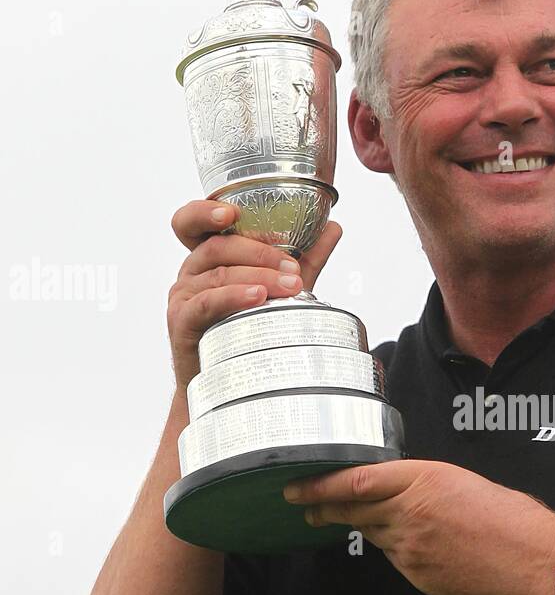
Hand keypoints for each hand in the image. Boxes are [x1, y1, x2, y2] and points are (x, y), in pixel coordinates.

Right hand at [167, 199, 343, 390]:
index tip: (232, 212)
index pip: (192, 222)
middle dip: (261, 254)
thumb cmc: (245, 330)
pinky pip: (208, 302)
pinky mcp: (182, 320)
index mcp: (208, 256)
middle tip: (293, 269)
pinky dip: (234, 296)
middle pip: (219, 247)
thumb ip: (304, 259)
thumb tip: (333, 227)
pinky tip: (257, 298)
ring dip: (258, 277)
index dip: (206, 211)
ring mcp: (183, 295)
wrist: (226, 383)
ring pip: (219, 274)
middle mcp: (191, 271)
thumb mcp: (278, 288)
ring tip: (289, 287)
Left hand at [282, 459, 554, 594]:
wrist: (535, 564)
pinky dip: (395, 548)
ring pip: (374, 533)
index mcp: (424, 479)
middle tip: (304, 504)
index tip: (297, 485)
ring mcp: (410, 548)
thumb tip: (405, 493)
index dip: (320, 485)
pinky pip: (396, 557)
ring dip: (361, 527)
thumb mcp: (466, 484)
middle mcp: (410, 512)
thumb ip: (427, 487)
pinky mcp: (417, 575)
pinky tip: (411, 545)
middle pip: (352, 509)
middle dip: (323, 507)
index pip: (356, 481)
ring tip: (354, 521)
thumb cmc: (514, 519)